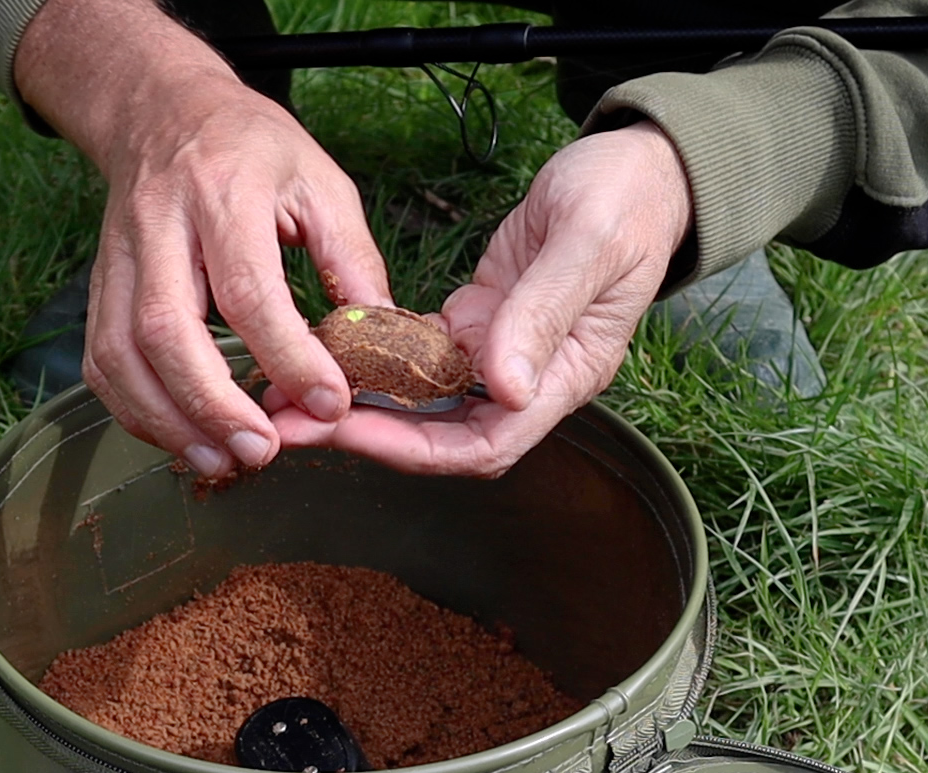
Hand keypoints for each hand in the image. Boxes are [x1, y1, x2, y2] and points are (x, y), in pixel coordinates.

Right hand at [13, 0, 390, 477]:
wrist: (162, 108)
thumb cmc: (250, 147)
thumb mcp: (321, 181)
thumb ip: (352, 261)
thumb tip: (383, 338)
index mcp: (225, 193)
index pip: (248, 290)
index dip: (288, 356)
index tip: (329, 402)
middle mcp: (161, 226)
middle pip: (167, 330)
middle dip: (213, 405)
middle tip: (262, 452)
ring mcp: (120, 258)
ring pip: (121, 354)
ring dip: (168, 421)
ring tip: (220, 461)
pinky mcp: (101, 285)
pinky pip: (102, 361)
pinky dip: (135, 411)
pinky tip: (179, 438)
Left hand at [269, 121, 692, 477]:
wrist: (637, 168)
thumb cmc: (626, 200)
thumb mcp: (589, 242)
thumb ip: (544, 314)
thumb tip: (505, 388)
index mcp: (566, 376)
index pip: (486, 443)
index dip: (416, 449)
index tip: (352, 433)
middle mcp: (528, 377)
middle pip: (440, 435)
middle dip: (367, 437)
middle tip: (292, 423)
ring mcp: (501, 352)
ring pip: (421, 400)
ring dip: (359, 402)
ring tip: (290, 394)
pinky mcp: (478, 321)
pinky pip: (417, 355)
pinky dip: (373, 357)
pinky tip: (327, 349)